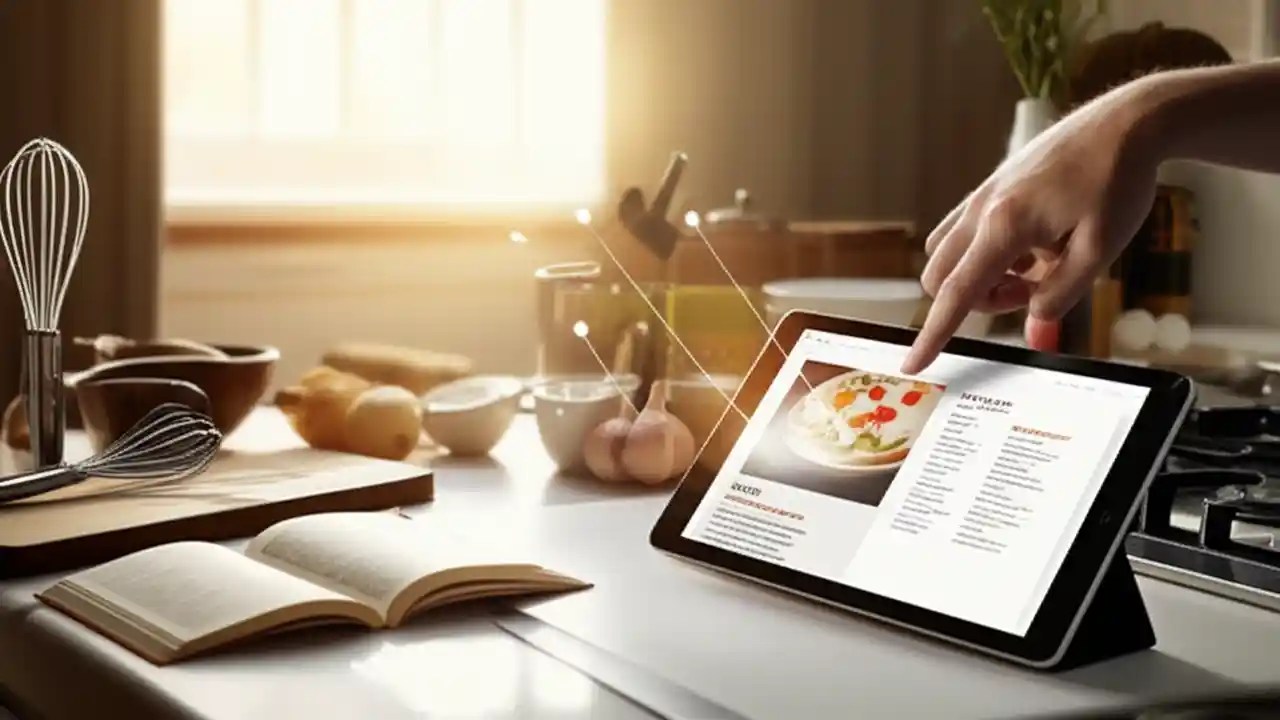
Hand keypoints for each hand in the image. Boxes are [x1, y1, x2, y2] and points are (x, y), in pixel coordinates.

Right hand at [901, 80, 1164, 373]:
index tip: (913, 362)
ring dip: (977, 276)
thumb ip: (1060, 293)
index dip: (934, 333)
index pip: (958, 293)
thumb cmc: (1117, 182)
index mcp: (1004, 226)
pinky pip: (964, 233)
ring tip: (1031, 269)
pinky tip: (1031, 243)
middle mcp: (981, 209)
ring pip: (947, 255)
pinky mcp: (990, 188)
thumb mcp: (1100, 250)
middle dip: (974, 300)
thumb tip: (1033, 323)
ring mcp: (981, 195)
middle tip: (1027, 292)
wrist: (1124, 124)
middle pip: (941, 277)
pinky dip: (985, 253)